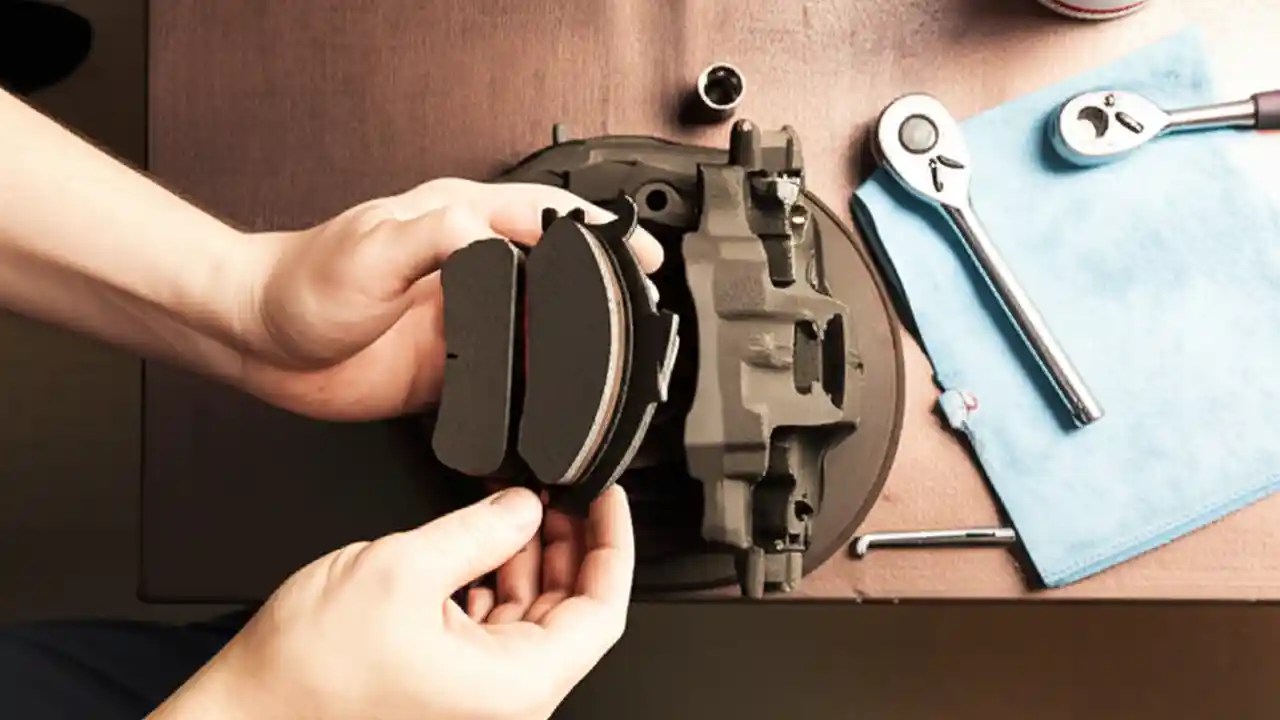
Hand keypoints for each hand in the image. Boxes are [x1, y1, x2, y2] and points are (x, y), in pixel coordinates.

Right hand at [150, 486, 634, 719]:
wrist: (246, 716)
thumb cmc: (307, 675)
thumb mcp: (403, 569)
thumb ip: (478, 531)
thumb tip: (522, 507)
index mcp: (516, 686)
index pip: (603, 611)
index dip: (612, 544)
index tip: (606, 499)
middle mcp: (505, 699)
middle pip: (568, 610)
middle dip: (566, 542)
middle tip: (559, 489)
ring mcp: (475, 694)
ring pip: (530, 614)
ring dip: (527, 556)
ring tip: (516, 506)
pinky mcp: (444, 684)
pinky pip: (491, 626)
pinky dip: (491, 579)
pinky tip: (479, 542)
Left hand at [237, 179, 663, 419]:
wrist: (260, 342)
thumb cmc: (301, 285)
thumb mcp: (371, 247)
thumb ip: (436, 233)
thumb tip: (491, 231)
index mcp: (455, 221)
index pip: (544, 215)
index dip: (597, 229)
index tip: (637, 250)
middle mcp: (465, 266)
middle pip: (553, 269)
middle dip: (602, 282)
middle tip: (640, 305)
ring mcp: (461, 316)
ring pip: (537, 323)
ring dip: (574, 337)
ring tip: (613, 358)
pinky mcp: (449, 363)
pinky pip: (506, 373)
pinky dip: (535, 385)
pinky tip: (551, 400)